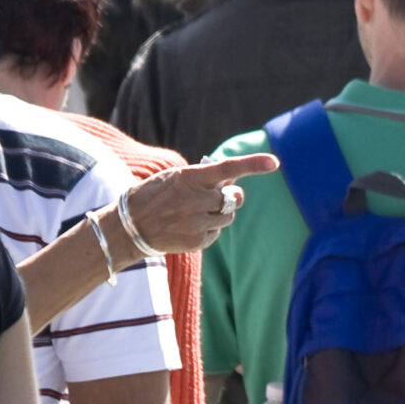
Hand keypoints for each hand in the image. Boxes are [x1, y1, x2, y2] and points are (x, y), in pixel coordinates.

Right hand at [122, 155, 278, 257]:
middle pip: (234, 198)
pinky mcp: (199, 241)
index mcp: (190, 178)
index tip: (274, 162)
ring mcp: (198, 222)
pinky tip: (188, 226)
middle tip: (219, 195)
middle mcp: (197, 200)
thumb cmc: (155, 196)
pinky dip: (209, 228)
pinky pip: (217, 232)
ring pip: (229, 217)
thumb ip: (204, 178)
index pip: (228, 168)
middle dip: (231, 196)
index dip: (253, 164)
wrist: (130, 227)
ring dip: (220, 213)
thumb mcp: (175, 178)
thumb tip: (233, 180)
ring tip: (195, 212)